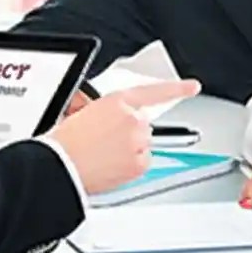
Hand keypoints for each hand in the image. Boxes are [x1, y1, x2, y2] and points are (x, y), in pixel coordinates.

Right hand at [50, 79, 200, 193]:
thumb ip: (108, 113)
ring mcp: (138, 141)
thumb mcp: (81, 112)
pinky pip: (141, 162)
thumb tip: (113, 120)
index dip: (176, 88)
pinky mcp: (138, 163)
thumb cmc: (64, 142)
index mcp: (117, 102)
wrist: (59, 165)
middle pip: (142, 125)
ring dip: (128, 149)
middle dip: (128, 132)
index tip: (192, 87)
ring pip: (142, 144)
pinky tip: (110, 165)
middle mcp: (133, 119)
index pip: (153, 92)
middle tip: (104, 141)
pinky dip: (130, 165)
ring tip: (102, 155)